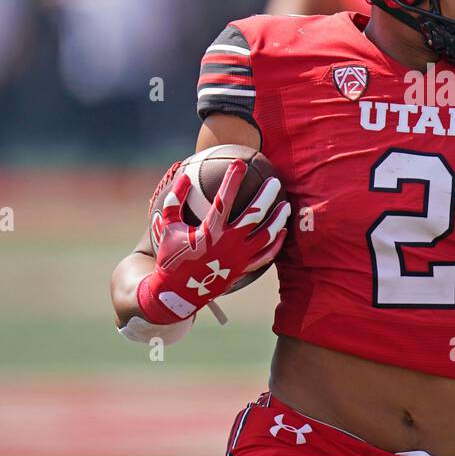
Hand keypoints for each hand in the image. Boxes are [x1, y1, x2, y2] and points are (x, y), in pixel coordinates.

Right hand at [137, 159, 290, 324]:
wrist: (177, 293)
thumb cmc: (171, 257)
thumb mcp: (168, 227)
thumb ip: (174, 201)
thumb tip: (184, 177)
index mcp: (210, 231)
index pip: (225, 199)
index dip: (232, 179)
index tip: (239, 163)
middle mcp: (228, 243)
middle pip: (255, 215)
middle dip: (267, 195)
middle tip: (275, 181)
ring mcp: (239, 257)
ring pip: (267, 236)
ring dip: (278, 219)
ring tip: (286, 205)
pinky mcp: (243, 269)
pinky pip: (266, 256)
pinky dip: (277, 243)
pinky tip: (282, 231)